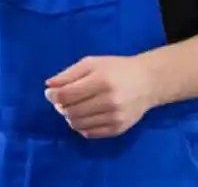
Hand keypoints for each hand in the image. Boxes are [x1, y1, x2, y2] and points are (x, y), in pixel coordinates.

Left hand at [44, 55, 160, 138]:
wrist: (148, 82)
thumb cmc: (116, 68)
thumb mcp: (92, 63)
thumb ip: (69, 74)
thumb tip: (49, 86)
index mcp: (101, 81)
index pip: (67, 95)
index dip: (53, 95)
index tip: (49, 92)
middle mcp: (109, 101)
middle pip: (71, 111)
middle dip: (61, 106)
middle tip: (62, 99)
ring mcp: (115, 117)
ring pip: (78, 124)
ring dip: (70, 117)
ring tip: (73, 107)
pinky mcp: (118, 129)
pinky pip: (90, 133)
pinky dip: (81, 126)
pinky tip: (84, 115)